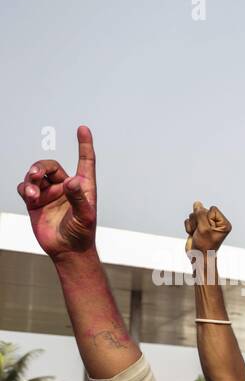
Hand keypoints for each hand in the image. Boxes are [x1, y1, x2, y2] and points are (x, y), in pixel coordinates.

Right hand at [16, 126, 97, 259]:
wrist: (67, 250)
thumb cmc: (82, 234)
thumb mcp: (85, 217)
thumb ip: (79, 198)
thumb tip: (73, 180)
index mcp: (83, 186)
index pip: (85, 161)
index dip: (84, 145)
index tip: (83, 129)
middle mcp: (65, 186)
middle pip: (50, 166)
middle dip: (40, 167)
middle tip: (36, 175)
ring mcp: (49, 193)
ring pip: (35, 175)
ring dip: (31, 179)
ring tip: (32, 193)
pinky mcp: (35, 201)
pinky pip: (24, 186)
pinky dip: (24, 187)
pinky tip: (29, 196)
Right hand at [184, 201, 230, 254]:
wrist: (197, 257)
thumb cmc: (205, 246)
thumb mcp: (204, 229)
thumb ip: (200, 214)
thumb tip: (197, 203)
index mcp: (223, 223)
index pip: (212, 209)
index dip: (207, 218)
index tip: (208, 230)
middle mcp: (216, 222)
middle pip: (202, 210)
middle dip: (198, 221)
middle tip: (201, 233)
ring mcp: (206, 224)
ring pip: (194, 214)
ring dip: (193, 225)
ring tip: (197, 234)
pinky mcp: (198, 226)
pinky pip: (189, 219)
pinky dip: (189, 227)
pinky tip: (193, 234)